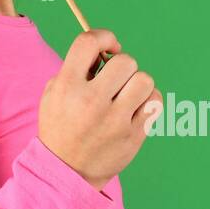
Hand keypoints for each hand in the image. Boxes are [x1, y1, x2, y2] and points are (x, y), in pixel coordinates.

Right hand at [37, 29, 161, 190]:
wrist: (67, 172)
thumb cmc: (62, 126)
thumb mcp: (54, 94)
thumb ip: (76, 68)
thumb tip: (107, 49)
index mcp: (67, 86)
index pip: (89, 42)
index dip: (104, 36)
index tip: (109, 47)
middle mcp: (91, 101)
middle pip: (126, 61)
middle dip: (123, 66)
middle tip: (116, 80)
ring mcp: (115, 120)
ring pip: (145, 81)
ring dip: (138, 84)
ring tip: (127, 95)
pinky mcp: (134, 136)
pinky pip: (155, 103)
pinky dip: (149, 102)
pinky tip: (136, 108)